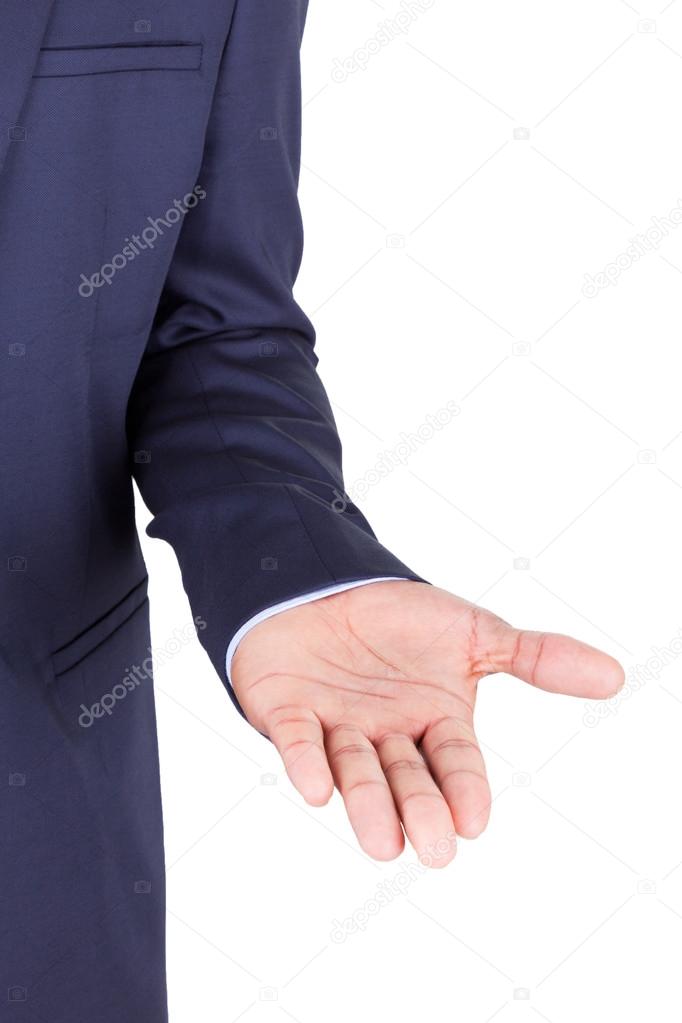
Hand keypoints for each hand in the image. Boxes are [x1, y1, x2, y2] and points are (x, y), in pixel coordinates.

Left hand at [231, 581, 623, 865]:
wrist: (327, 580)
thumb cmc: (399, 614)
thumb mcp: (473, 631)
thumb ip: (536, 656)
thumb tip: (614, 676)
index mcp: (432, 721)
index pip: (454, 761)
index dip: (463, 789)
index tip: (471, 822)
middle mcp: (386, 733)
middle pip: (405, 777)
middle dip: (418, 809)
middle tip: (431, 846)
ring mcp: (334, 725)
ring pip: (354, 769)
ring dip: (367, 802)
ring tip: (383, 840)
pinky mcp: (285, 712)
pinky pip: (295, 741)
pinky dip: (304, 762)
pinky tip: (316, 786)